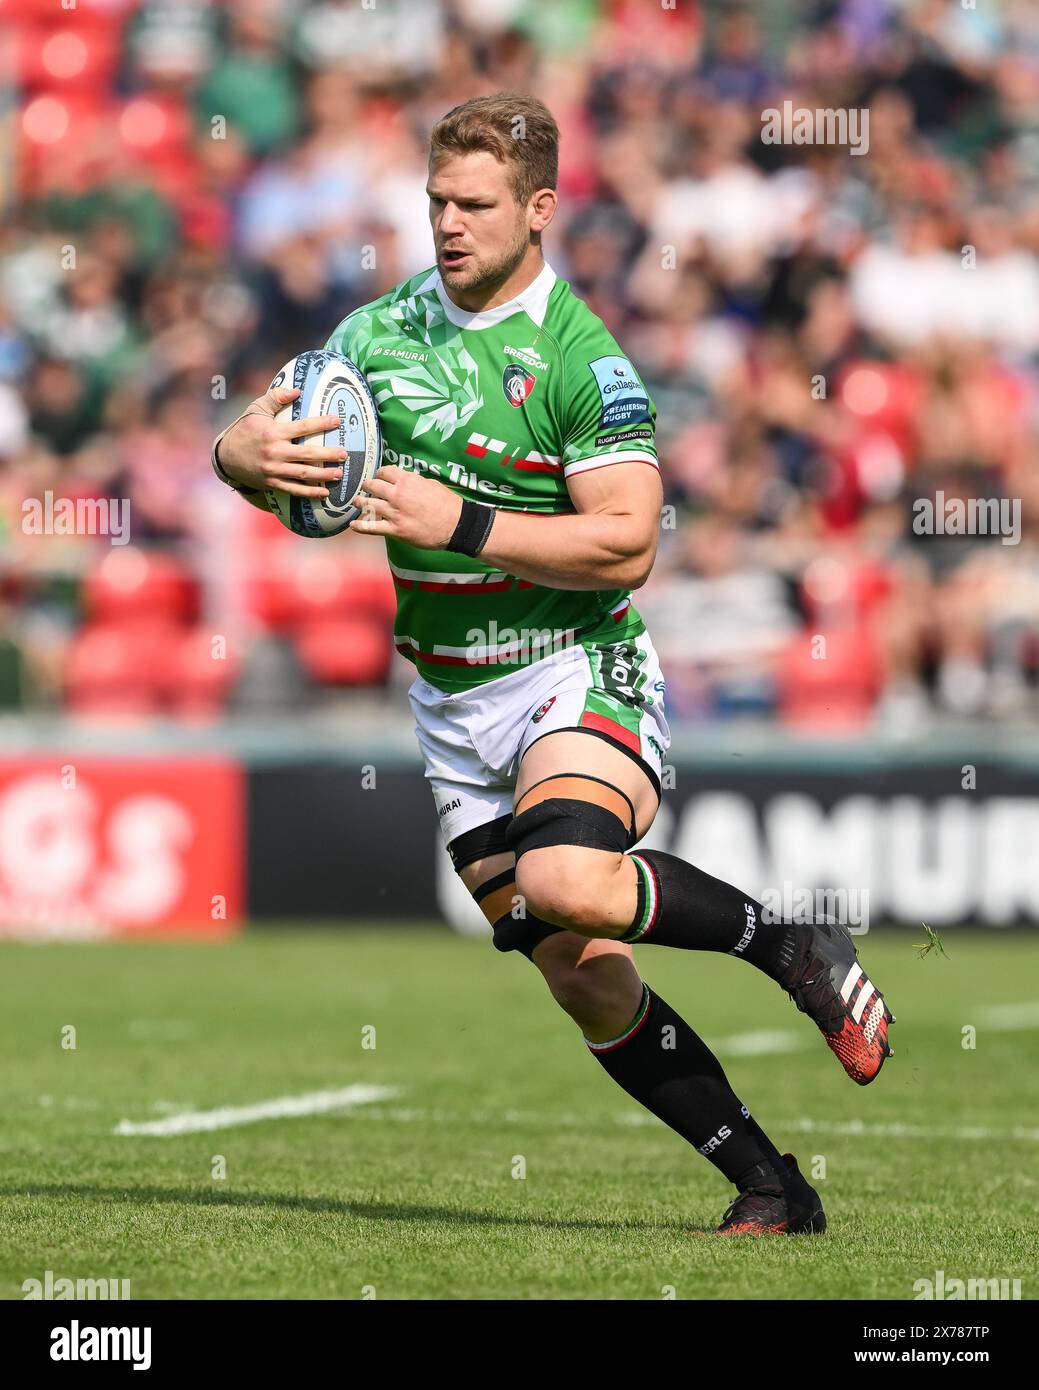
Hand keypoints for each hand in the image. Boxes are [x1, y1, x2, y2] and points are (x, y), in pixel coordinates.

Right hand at [217, 386, 346, 497]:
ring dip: (323, 475)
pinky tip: (324, 492)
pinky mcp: (273, 483)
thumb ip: (276, 397)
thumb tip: (297, 390)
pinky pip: (294, 489)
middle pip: (307, 454)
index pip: (302, 427)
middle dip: (328, 455)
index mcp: (273, 432)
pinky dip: (309, 492)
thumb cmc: (244, 429)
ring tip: (340, 474)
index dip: (321, 424)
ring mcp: (274, 470)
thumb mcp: (256, 409)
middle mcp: (275, 452)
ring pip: (303, 474)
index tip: (337, 421)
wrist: (226, 457)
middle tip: (344, 454)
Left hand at [348, 465, 462, 548]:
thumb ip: (416, 482)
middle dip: (367, 486)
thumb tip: (408, 481)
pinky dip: (360, 526)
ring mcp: (395, 513)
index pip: (385, 472)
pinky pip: (372, 527)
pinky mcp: (396, 530)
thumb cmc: (448, 504)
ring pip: (369, 504)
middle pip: (373, 486)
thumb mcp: (432, 485)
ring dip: (361, 503)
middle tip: (366, 488)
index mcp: (408, 481)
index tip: (379, 477)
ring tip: (357, 502)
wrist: (457, 525)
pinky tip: (353, 525)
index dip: (380, 474)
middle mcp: (398, 494)